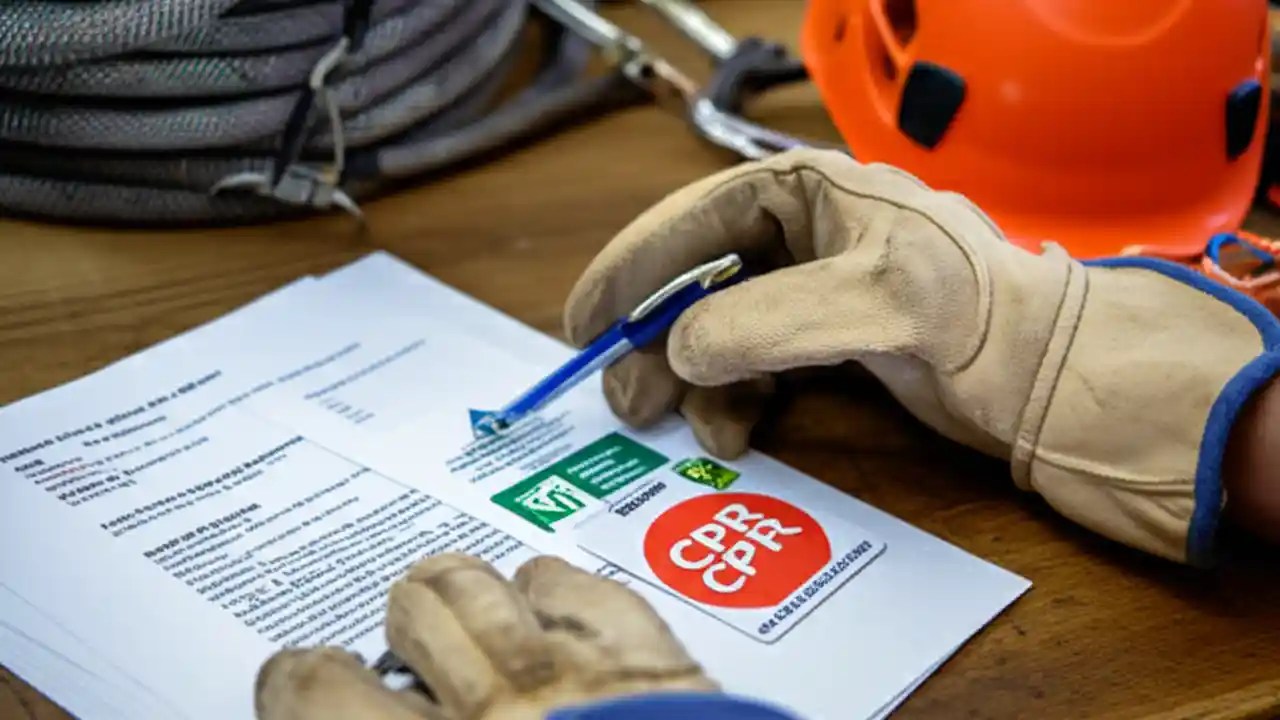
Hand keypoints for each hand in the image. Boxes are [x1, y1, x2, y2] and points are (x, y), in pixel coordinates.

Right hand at [253, 553, 721, 719]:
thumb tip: (368, 718)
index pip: (319, 690)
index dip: (301, 680)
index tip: (308, 680)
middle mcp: (492, 712)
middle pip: (415, 611)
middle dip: (407, 628)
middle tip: (414, 654)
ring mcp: (575, 674)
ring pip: (488, 584)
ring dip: (466, 593)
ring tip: (464, 612)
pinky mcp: (649, 662)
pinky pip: (579, 587)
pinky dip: (553, 592)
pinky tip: (547, 608)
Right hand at [563, 148, 1276, 565]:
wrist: (1046, 376)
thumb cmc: (977, 315)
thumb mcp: (875, 304)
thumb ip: (770, 321)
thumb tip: (680, 349)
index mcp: (805, 193)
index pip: (692, 219)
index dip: (630, 266)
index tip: (583, 319)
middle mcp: (799, 234)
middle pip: (693, 282)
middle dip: (654, 340)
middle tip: (623, 397)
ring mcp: (809, 291)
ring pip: (716, 331)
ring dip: (690, 382)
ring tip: (683, 428)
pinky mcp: (823, 341)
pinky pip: (750, 366)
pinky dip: (732, 401)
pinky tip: (733, 433)